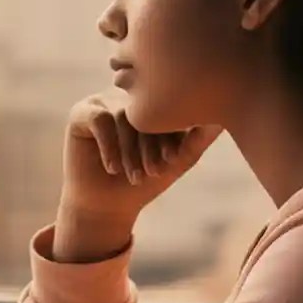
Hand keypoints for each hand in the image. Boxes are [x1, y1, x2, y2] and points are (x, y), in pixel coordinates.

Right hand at [54, 92, 221, 261]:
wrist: (108, 205)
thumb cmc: (145, 181)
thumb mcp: (178, 159)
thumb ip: (198, 137)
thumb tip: (221, 117)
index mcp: (152, 102)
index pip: (167, 105)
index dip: (171, 132)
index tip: (173, 160)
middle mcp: (128, 97)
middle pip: (144, 110)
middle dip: (151, 143)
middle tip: (153, 172)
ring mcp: (103, 102)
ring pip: (122, 117)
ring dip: (130, 151)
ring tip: (133, 175)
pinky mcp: (81, 113)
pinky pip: (100, 120)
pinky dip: (109, 146)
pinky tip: (113, 168)